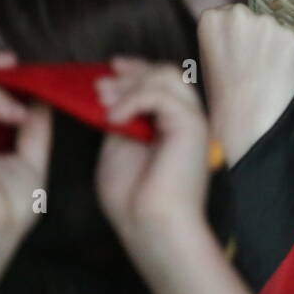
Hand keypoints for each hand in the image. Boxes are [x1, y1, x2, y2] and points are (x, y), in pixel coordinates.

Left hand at [95, 58, 211, 275]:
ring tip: (105, 102)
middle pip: (167, 72)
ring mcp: (192, 120)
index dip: (136, 69)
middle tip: (100, 87)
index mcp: (172, 125)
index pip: (161, 82)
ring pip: (168, 76)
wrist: (152, 225)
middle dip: (131, 72)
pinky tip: (113, 119)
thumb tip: (110, 96)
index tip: (110, 68)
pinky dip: (134, 99)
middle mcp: (187, 119)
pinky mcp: (192, 125)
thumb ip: (120, 121)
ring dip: (131, 83)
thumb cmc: (134, 199)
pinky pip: (162, 94)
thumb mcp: (118, 148)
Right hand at [198, 4, 293, 163]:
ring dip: (272, 47)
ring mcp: (267, 24)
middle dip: (254, 38)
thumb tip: (233, 35)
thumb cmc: (220, 99)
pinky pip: (291, 45)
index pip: (228, 15)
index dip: (236, 36)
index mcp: (212, 18)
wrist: (245, 120)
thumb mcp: (202, 60)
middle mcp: (239, 14)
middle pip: (252, 19)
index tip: (236, 52)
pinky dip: (288, 58)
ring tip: (264, 75)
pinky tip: (277, 76)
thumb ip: (219, 38)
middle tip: (251, 66)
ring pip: (273, 31)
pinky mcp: (290, 37)